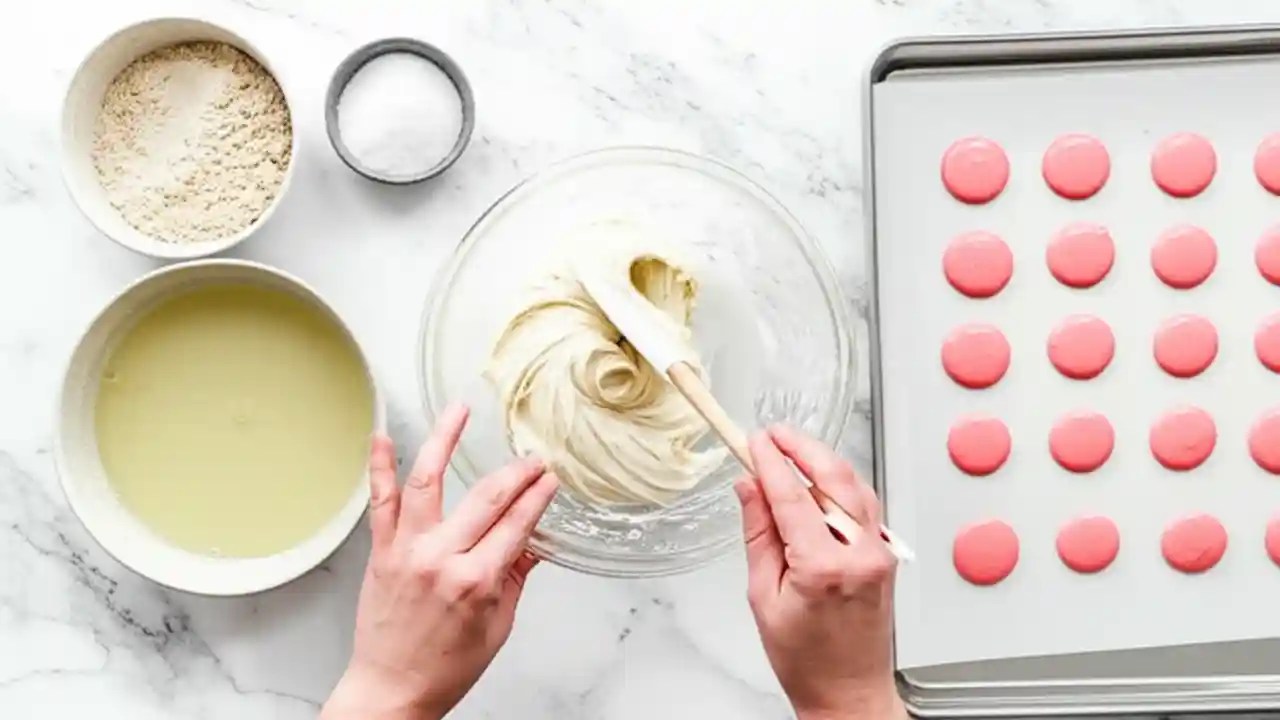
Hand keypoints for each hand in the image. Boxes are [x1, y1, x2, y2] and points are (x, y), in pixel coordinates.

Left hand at [321, 404, 558, 719]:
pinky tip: (380, 437)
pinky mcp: (381, 551)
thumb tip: (534, 541)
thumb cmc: (444, 668)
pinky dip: (380, 468)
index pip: (517, 524)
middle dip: (516, 473)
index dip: (538, 498)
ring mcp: (407, 551)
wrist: (391, 690)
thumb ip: (515, 577)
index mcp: (477, 581)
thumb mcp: (497, 625)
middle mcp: (441, 559)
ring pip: (428, 482)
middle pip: (487, 499)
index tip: (550, 479)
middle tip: (532, 459)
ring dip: (444, 441)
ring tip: (459, 410)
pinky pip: (380, 503)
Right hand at [735, 425, 904, 719]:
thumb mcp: (763, 596)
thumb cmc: (806, 659)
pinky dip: (840, 484)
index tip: (753, 442)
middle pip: (833, 476)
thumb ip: (759, 534)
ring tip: (791, 450)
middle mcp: (860, 554)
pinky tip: (819, 480)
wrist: (849, 692)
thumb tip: (750, 488)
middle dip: (801, 446)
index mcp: (823, 568)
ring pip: (854, 485)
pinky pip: (865, 504)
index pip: (792, 495)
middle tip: (773, 434)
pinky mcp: (886, 554)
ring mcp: (879, 552)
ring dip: (822, 460)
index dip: (770, 461)